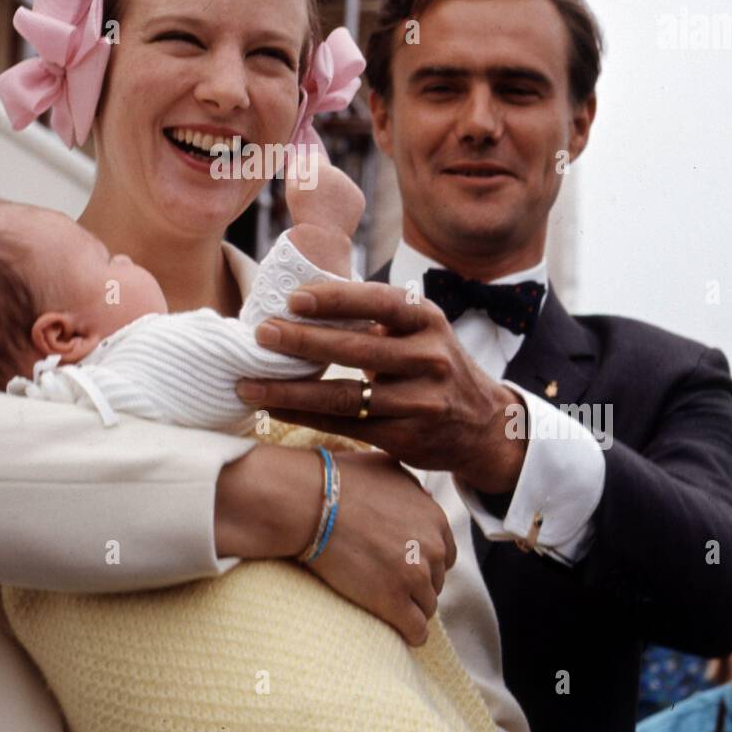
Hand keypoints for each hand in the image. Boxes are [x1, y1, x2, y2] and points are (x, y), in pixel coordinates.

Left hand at [234, 280, 528, 492]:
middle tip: (260, 334)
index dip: (336, 299)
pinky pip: (345, 425)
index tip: (293, 298)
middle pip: (356, 349)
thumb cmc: (430, 364)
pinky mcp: (406, 437)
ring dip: (290, 390)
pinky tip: (272, 407)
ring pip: (344, 395)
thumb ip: (374, 314)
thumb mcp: (419, 329)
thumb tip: (302, 294)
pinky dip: (303, 415)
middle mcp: (429, 358)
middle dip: (302, 342)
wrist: (483, 425)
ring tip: (248, 383)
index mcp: (427, 320)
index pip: (380, 302)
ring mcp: (420, 401)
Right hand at [284, 146, 364, 237]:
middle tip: (314, 199)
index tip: (306, 183)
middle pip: (329, 170)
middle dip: (323, 180)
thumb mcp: (291, 187)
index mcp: (320, 168)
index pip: (315, 158)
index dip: (308, 170)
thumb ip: (295, 166)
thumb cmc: (302, 212)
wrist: (322, 236)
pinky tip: (335, 212)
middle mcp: (338, 173)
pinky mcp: (359, 198)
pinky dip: (344, 202)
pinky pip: (350, 195)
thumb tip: (300, 154)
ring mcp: (350, 186)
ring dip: (334, 190)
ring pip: (340, 183)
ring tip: (324, 208)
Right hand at [307, 449, 457, 646]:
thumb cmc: (341, 482)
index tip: (405, 565)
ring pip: (427, 606)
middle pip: (437, 580)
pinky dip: (410, 634)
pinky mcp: (393, 601)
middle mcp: (432, 546)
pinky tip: (400, 632)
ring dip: (410, 607)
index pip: (446, 554)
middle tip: (390, 582)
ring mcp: (414, 575)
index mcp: (434, 518)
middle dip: (417, 583)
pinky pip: (416, 631)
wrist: (310, 502)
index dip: (425, 561)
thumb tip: (423, 497)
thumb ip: (414, 490)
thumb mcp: (390, 470)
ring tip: (388, 605)